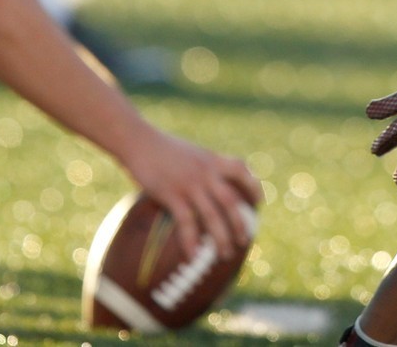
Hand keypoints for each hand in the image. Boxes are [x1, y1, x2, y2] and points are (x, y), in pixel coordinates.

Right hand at [120, 131, 262, 258]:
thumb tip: (209, 184)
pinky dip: (191, 240)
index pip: (242, 171)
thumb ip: (203, 167)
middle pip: (231, 201)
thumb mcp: (191, 153)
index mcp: (212, 160)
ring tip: (225, 254)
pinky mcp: (171, 193)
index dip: (253, 186)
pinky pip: (186, 221)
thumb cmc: (161, 147)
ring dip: (221, 238)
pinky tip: (193, 256)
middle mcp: (206, 172)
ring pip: (212, 215)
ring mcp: (190, 183)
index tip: (259, 202)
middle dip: (240, 223)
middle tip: (244, 240)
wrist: (138, 140)